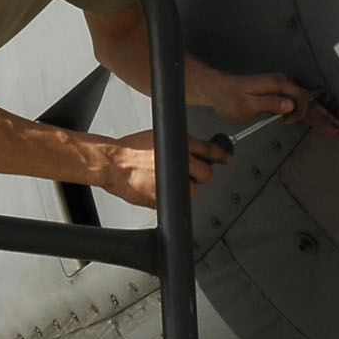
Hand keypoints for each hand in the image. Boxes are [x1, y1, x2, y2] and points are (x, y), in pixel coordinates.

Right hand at [100, 130, 233, 208]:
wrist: (113, 164)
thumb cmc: (129, 151)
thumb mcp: (156, 137)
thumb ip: (175, 145)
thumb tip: (186, 151)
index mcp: (180, 144)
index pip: (209, 150)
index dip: (221, 154)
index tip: (226, 157)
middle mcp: (181, 162)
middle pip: (207, 174)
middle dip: (200, 175)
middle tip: (190, 174)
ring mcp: (174, 182)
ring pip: (193, 190)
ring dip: (186, 188)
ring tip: (167, 181)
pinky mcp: (165, 198)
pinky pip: (177, 201)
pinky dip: (170, 197)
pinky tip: (157, 187)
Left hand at [196, 69, 338, 137]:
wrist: (219, 89)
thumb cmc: (229, 96)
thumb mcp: (246, 104)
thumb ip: (269, 104)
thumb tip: (290, 105)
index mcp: (277, 83)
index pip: (301, 98)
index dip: (299, 112)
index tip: (286, 122)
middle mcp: (283, 83)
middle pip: (310, 101)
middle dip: (324, 116)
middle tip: (337, 129)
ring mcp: (282, 88)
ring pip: (308, 104)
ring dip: (322, 116)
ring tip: (336, 128)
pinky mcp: (279, 94)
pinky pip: (299, 104)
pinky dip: (311, 114)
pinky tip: (321, 120)